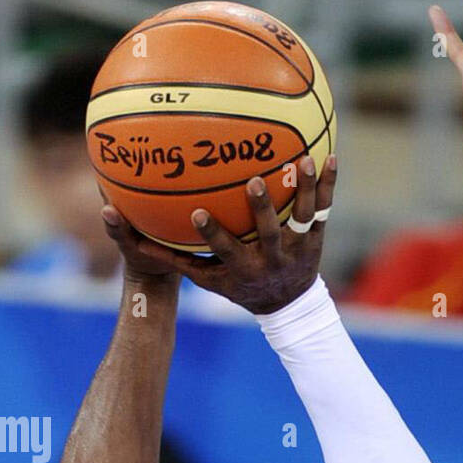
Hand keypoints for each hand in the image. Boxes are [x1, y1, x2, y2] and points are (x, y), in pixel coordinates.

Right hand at [103, 153, 336, 313]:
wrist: (287, 306)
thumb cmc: (238, 286)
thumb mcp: (208, 279)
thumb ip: (174, 258)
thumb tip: (132, 234)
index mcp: (244, 267)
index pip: (226, 250)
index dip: (212, 233)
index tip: (197, 212)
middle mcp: (272, 258)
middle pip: (268, 233)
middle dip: (260, 209)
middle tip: (254, 181)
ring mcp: (297, 248)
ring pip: (302, 217)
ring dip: (304, 189)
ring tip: (305, 159)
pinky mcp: (316, 238)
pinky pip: (323, 209)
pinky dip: (327, 184)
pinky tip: (330, 156)